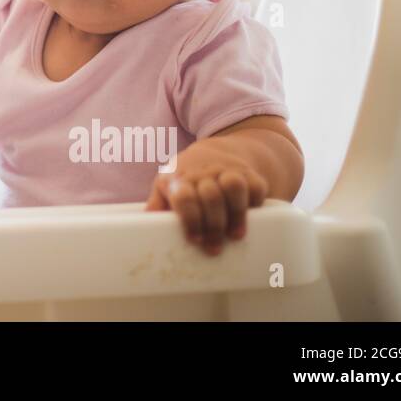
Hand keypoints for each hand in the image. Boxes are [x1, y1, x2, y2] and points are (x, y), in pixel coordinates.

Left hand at [144, 139, 269, 254]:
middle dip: (213, 225)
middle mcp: (204, 173)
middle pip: (210, 196)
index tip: (195, 240)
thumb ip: (157, 203)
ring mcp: (228, 171)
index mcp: (181, 178)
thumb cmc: (187, 177)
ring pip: (234, 186)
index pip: (184, 196)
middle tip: (214, 248)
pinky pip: (256, 186)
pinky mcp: (250, 174)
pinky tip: (253, 217)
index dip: (190, 220)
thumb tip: (144, 224)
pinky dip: (256, 203)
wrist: (215, 152)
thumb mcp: (167, 185)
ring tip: (235, 236)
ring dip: (236, 214)